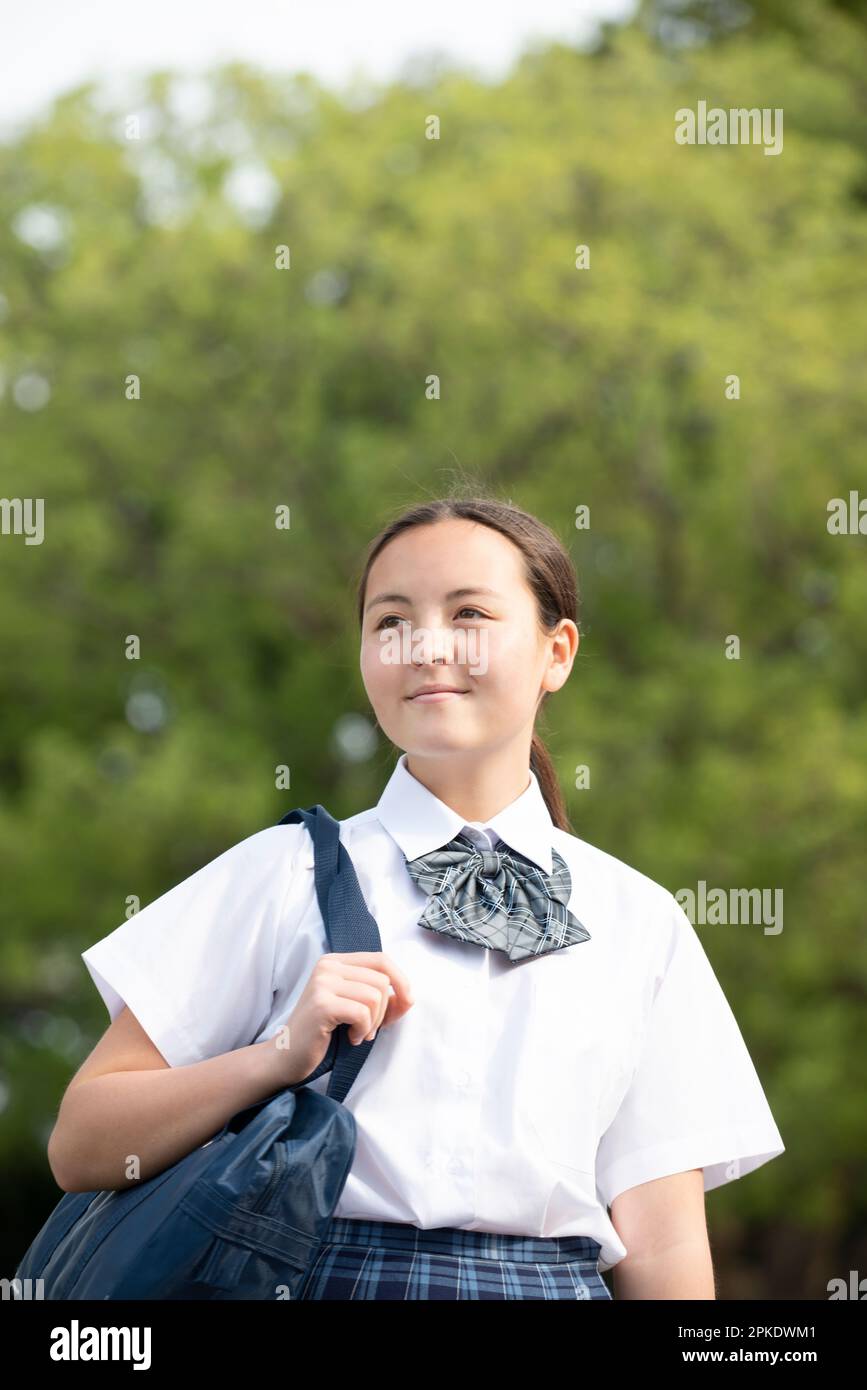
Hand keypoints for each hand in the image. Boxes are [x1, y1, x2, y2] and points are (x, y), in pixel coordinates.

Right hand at [272, 952, 413, 1083]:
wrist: (287, 1056)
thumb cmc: (324, 1032)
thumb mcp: (353, 1006)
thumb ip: (379, 997)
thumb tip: (408, 997)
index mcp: (336, 961)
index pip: (381, 959)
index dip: (401, 981)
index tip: (405, 1004)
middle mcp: (328, 966)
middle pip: (381, 980)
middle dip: (385, 1010)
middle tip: (369, 1029)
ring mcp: (323, 983)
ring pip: (374, 996)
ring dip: (373, 1023)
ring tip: (357, 1033)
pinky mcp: (322, 1004)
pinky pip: (362, 1013)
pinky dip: (362, 1030)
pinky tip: (350, 1038)